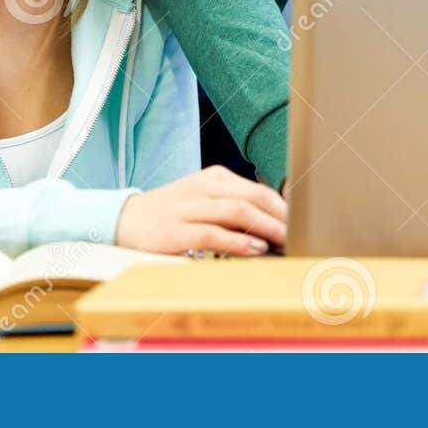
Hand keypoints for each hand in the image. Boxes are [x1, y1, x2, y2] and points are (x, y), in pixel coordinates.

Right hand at [116, 166, 286, 256]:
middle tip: (301, 236)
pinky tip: (255, 250)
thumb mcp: (204, 202)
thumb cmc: (171, 215)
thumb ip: (235, 209)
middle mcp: (204, 187)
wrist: (123, 221)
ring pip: (238, 211)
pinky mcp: (175, 231)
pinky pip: (213, 233)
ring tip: (286, 242)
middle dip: (282, 218)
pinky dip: (238, 241)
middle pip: (254, 197)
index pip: (259, 190)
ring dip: (267, 229)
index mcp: (214, 178)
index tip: (303, 226)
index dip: (285, 209)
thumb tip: (276, 227)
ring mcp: (188, 207)